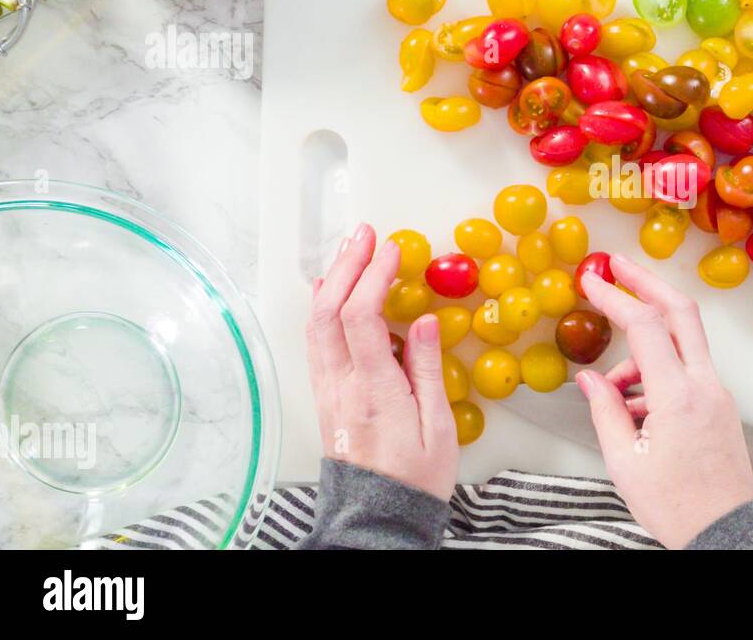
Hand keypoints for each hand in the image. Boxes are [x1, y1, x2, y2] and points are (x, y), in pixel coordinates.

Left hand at [306, 222, 457, 500]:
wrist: (378, 520)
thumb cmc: (415, 479)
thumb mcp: (436, 427)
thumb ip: (426, 370)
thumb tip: (421, 321)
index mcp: (373, 392)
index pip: (361, 317)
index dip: (373, 275)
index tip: (392, 250)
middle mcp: (341, 387)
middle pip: (328, 311)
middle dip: (346, 264)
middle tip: (365, 234)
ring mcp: (328, 390)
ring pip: (316, 324)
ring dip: (331, 280)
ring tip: (349, 251)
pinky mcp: (326, 396)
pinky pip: (317, 341)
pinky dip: (323, 308)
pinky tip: (329, 293)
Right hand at [576, 254, 752, 548]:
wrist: (723, 533)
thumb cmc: (677, 507)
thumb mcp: (625, 463)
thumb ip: (605, 411)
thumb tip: (590, 380)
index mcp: (679, 397)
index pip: (645, 326)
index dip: (615, 297)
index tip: (591, 281)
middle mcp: (705, 386)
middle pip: (681, 311)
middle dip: (647, 282)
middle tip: (617, 265)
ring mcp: (717, 394)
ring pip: (682, 342)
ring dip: (644, 347)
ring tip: (615, 392)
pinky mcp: (719, 405)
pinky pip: (686, 369)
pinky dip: (658, 371)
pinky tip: (636, 407)